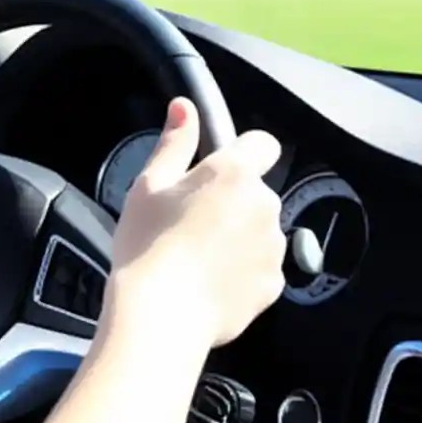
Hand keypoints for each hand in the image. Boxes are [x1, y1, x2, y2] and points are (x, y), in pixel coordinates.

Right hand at [109, 97, 285, 347]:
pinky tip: (209, 282)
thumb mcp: (148, 186)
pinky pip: (261, 267)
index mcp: (233, 173)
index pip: (262, 144)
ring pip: (260, 230)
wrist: (161, 316)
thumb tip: (184, 106)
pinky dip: (242, 271)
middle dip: (232, 201)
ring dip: (239, 236)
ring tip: (198, 258)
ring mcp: (273, 247)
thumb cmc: (147, 245)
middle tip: (190, 221)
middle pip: (256, 191)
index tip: (215, 172)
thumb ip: (174, 143)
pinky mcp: (274, 284)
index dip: (242, 153)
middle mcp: (264, 205)